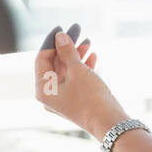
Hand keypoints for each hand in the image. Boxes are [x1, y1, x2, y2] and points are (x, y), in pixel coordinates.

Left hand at [35, 24, 128, 140]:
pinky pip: (76, 79)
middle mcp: (50, 94)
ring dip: (77, 55)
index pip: (42, 59)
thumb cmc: (90, 98)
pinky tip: (93, 55)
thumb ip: (67, 52)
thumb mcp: (77, 71)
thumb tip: (60, 36)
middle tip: (77, 30)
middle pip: (55, 64)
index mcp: (43, 89)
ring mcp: (63, 98)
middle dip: (67, 47)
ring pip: (67, 71)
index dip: (52, 42)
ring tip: (87, 41)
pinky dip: (83, 67)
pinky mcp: (76, 100)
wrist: (109, 123)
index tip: (61, 28)